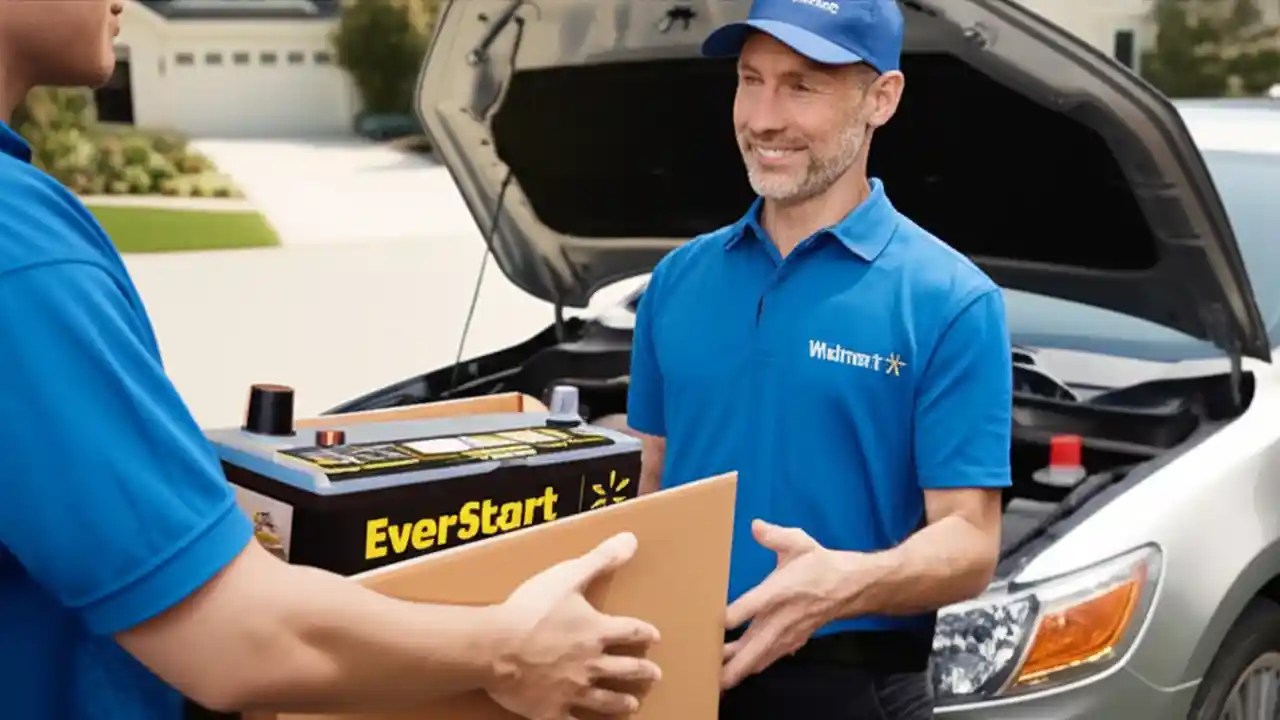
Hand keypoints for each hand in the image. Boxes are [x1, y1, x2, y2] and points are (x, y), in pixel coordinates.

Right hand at [486, 532, 662, 719]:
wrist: (496, 647)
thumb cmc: (530, 609)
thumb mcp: (567, 576)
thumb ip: (600, 559)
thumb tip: (631, 540)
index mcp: (597, 631)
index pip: (632, 631)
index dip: (645, 633)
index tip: (654, 637)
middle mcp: (592, 664)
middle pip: (626, 669)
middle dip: (643, 672)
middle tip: (654, 675)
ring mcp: (573, 690)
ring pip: (606, 700)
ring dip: (622, 702)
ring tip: (632, 705)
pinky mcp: (552, 710)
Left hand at [720, 520, 844, 689]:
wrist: (850, 587)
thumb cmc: (819, 564)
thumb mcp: (799, 542)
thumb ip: (775, 536)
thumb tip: (755, 525)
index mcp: (780, 590)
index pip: (752, 606)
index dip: (732, 616)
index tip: (712, 623)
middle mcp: (781, 617)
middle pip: (753, 646)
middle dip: (731, 662)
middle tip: (707, 672)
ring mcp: (787, 634)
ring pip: (759, 658)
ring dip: (737, 670)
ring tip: (714, 681)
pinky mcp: (791, 642)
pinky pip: (768, 660)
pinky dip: (751, 668)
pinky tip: (734, 674)